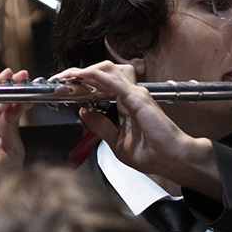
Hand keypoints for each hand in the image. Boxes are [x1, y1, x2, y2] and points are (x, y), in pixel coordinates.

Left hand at [61, 62, 222, 199]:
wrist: (173, 160)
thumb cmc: (154, 154)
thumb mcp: (116, 143)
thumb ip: (101, 126)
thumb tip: (84, 112)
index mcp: (125, 106)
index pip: (99, 87)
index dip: (80, 85)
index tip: (62, 89)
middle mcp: (129, 96)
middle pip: (100, 74)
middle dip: (76, 75)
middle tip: (59, 81)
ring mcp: (134, 94)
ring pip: (105, 71)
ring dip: (83, 73)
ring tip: (66, 78)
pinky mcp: (138, 97)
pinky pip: (113, 82)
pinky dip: (95, 77)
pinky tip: (80, 76)